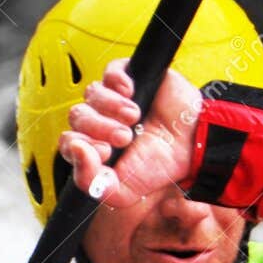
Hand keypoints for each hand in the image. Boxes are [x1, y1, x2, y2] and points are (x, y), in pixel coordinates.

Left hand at [59, 58, 201, 209]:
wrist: (193, 144)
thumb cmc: (159, 166)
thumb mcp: (122, 190)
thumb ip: (91, 182)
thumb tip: (74, 149)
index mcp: (95, 149)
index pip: (69, 142)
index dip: (81, 145)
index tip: (106, 152)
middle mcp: (100, 122)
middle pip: (77, 116)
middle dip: (98, 127)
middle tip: (124, 137)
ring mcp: (113, 99)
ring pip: (91, 94)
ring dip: (111, 107)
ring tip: (134, 117)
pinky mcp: (129, 78)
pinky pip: (109, 72)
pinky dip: (117, 82)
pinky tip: (132, 93)